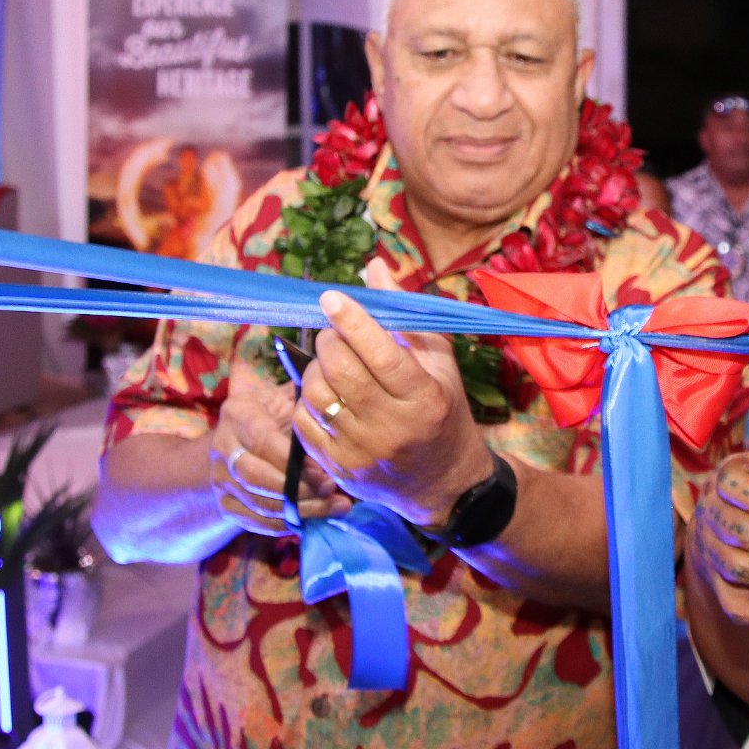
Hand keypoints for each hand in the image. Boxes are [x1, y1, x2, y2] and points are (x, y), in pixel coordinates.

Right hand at [208, 380, 351, 535]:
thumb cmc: (273, 413)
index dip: (292, 461)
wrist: (236, 439)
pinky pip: (255, 521)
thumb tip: (334, 415)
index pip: (261, 441)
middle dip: (298, 488)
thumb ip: (304, 405)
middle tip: (332, 489)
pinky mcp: (226, 504)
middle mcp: (222, 447)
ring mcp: (220, 478)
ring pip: (258, 502)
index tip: (324, 470)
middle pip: (255, 476)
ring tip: (335, 505)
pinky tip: (314, 518)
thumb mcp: (284, 399)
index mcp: (237, 414)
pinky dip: (286, 524)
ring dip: (300, 509)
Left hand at [292, 264, 494, 528]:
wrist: (444, 482)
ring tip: (333, 365)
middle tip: (334, 333)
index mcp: (425, 397)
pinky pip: (303, 421)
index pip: (382, 354)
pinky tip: (326, 395)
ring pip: (317, 393)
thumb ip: (404, 314)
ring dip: (316, 368)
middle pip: (342, 370)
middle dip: (330, 340)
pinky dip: (307, 400)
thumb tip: (373, 267)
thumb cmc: (442, 409)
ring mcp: (364, 451)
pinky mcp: (340, 468)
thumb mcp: (436, 360)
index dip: (352, 321)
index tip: (331, 297)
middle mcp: (394, 427)